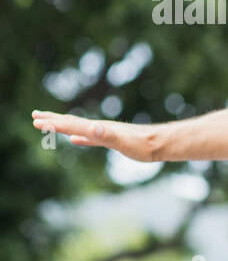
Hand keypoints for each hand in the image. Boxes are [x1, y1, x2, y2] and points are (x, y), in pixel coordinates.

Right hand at [31, 109, 157, 162]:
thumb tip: (90, 128)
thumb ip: (105, 135)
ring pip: (79, 128)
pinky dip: (80, 137)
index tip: (35, 120)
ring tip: (50, 123)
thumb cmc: (143, 145)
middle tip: (34, 115)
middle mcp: (100, 128)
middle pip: (71, 122)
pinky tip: (75, 139)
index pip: (70, 124)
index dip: (53, 123)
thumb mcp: (122, 141)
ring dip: (63, 126)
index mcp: (98, 128)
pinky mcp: (113, 140)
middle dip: (52, 119)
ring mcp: (106, 133)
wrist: (161, 144)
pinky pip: (91, 137)